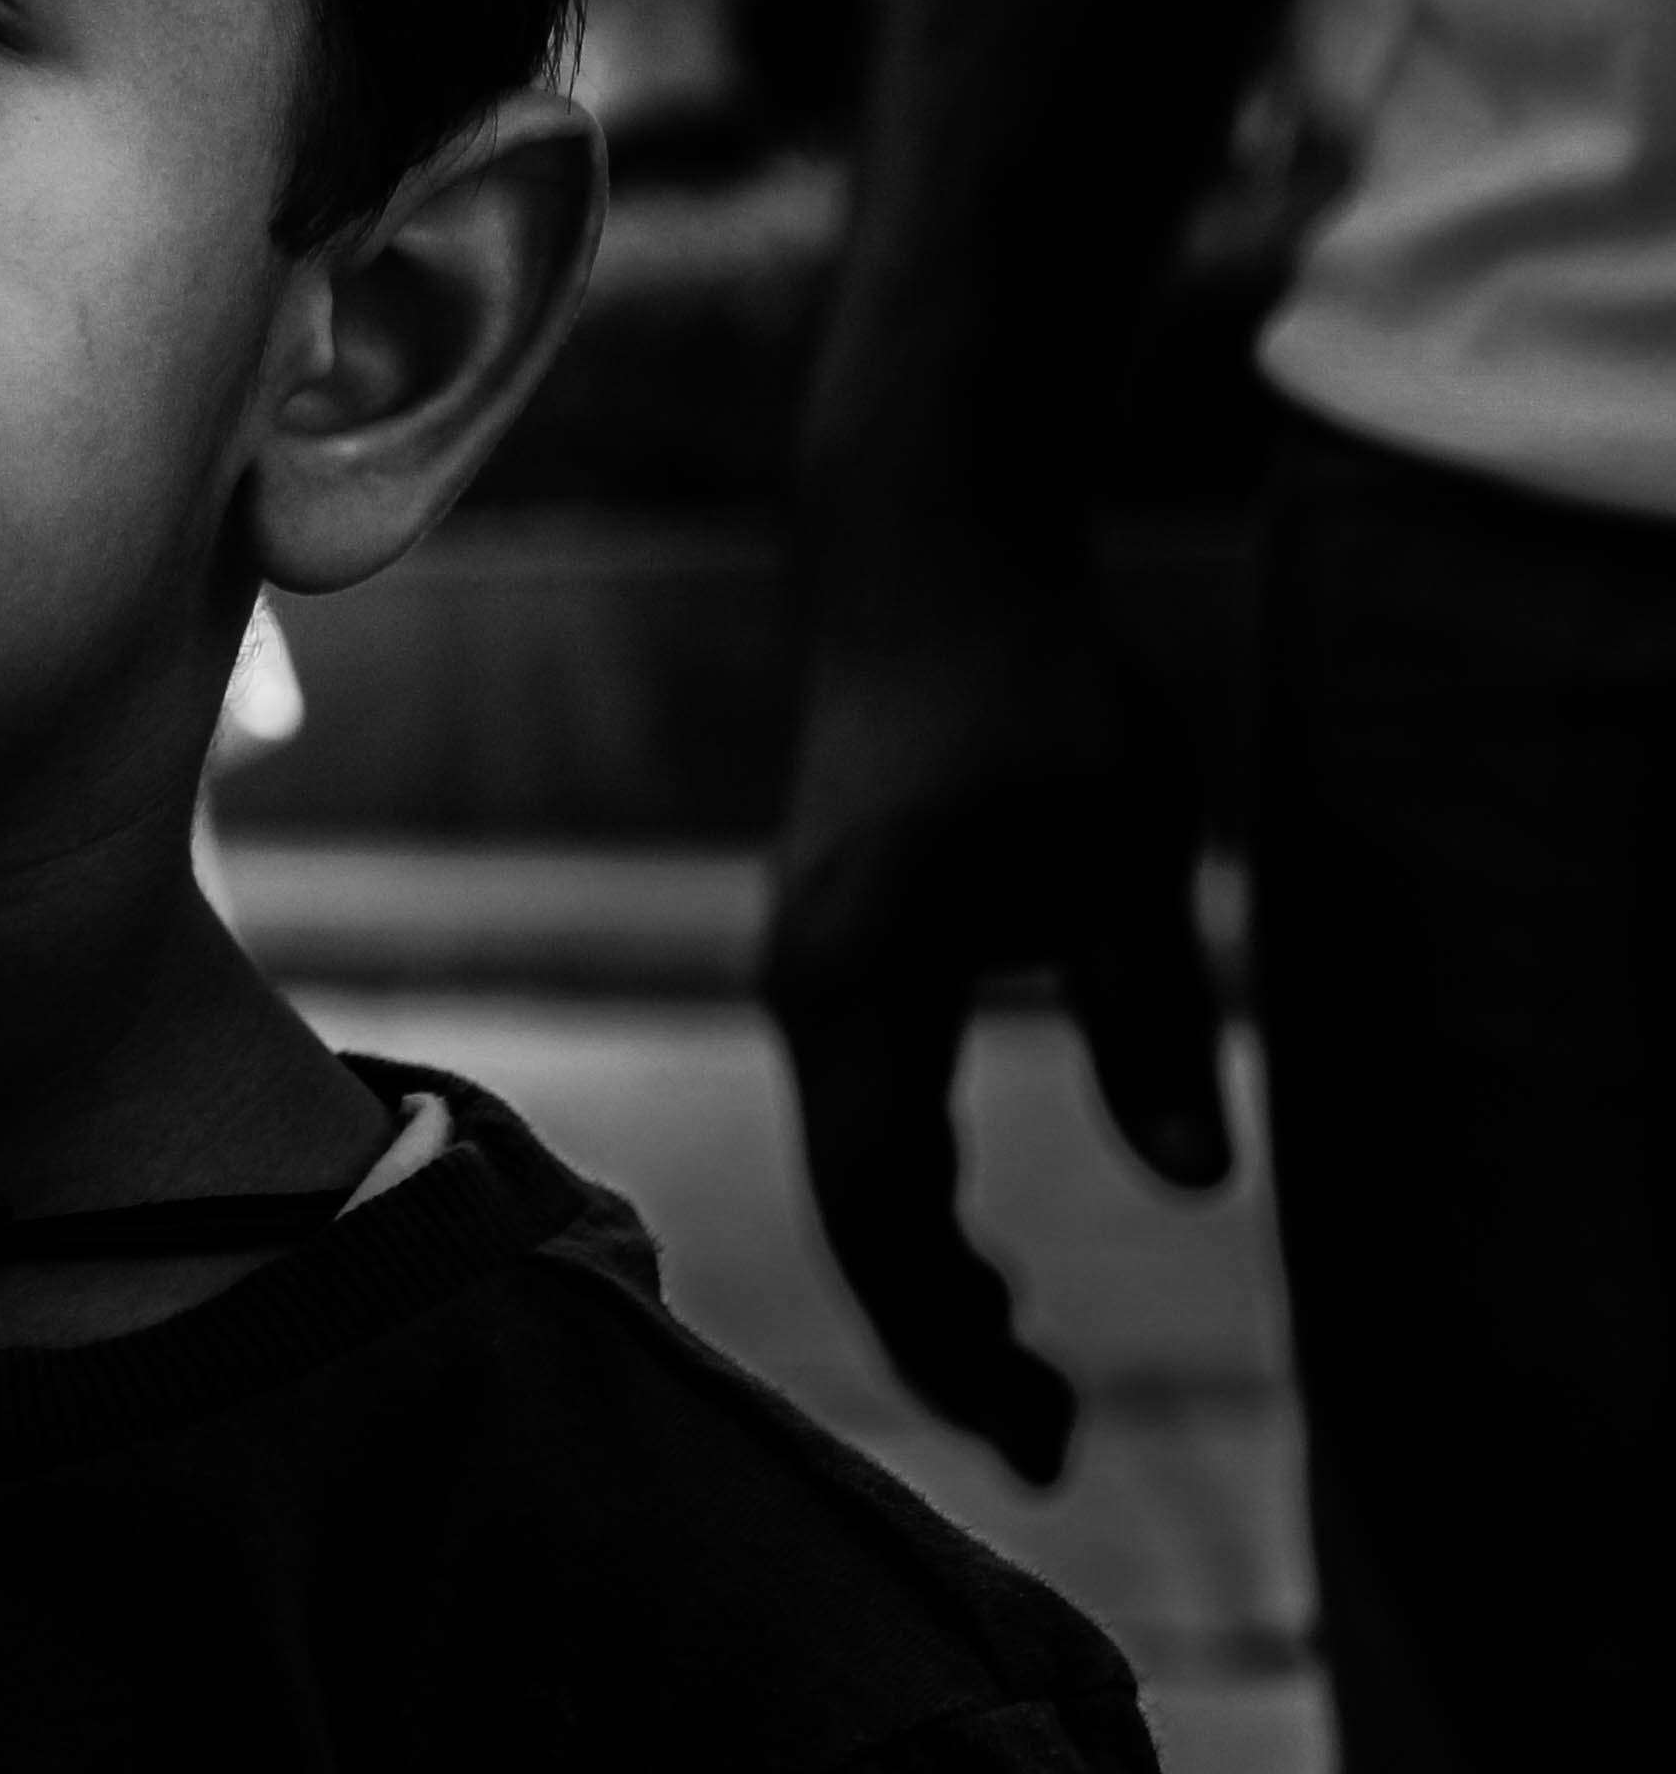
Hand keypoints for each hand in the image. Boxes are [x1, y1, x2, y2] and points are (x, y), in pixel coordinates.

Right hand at [763, 612, 1231, 1484]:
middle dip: (941, 1344)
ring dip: (926, 1283)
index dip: (951, 1341)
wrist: (919, 562)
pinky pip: (856, 1124)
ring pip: (848, 1175)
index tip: (1037, 1435)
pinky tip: (976, 1256)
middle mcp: (809, 993)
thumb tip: (1198, 1184)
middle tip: (1054, 1446)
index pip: (885, 1210)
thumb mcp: (1121, 836)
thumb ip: (1148, 1005)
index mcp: (862, 981)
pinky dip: (910, 1212)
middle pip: (853, 1217)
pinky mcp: (835, 958)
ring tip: (1028, 1374)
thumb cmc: (1030, 683)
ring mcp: (811, 976)